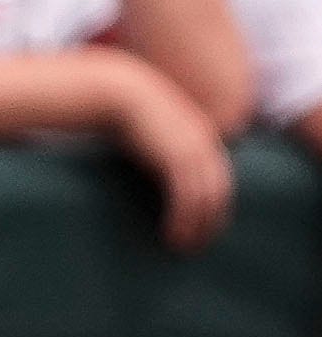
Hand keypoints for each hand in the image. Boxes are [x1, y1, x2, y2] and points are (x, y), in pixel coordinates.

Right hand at [96, 51, 233, 251]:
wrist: (116, 91)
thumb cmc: (124, 109)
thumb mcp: (153, 130)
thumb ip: (162, 147)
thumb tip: (156, 168)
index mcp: (202, 137)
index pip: (219, 179)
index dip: (214, 206)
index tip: (203, 227)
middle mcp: (204, 144)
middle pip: (220, 191)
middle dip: (211, 221)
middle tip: (198, 244)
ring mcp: (192, 150)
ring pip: (206, 197)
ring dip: (197, 225)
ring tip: (183, 245)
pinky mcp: (175, 158)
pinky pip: (187, 195)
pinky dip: (183, 218)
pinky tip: (173, 233)